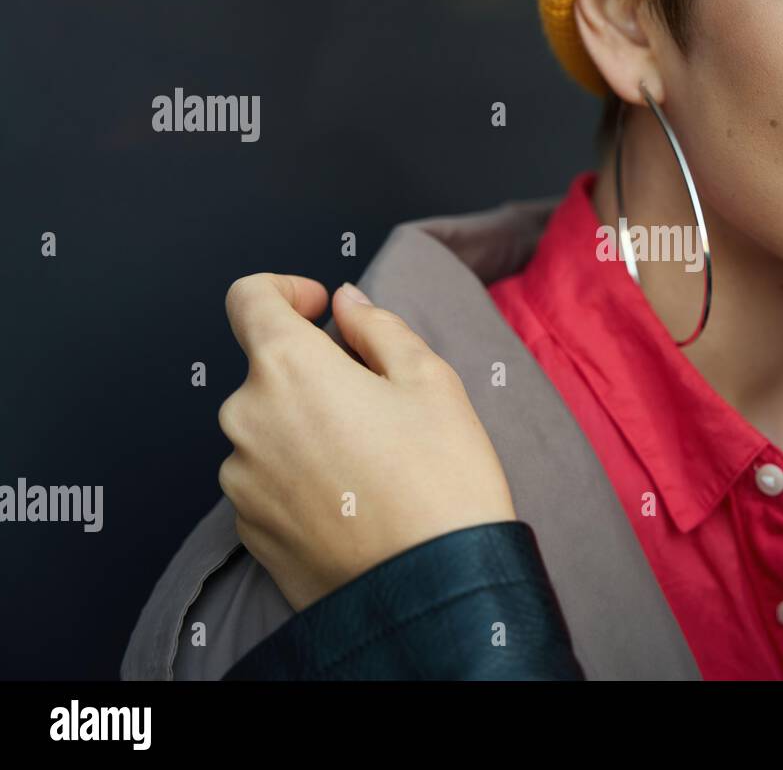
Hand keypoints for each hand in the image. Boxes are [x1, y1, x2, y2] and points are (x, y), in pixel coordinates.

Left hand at [216, 273, 515, 611]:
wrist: (432, 590)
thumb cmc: (441, 480)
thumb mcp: (431, 380)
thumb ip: (378, 327)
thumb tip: (347, 304)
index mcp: (289, 368)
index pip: (249, 298)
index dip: (285, 291)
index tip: (321, 311)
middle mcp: (246, 418)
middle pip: (268, 371)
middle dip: (316, 374)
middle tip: (380, 405)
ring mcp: (241, 479)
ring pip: (269, 428)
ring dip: (308, 428)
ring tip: (373, 463)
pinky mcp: (248, 529)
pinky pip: (268, 480)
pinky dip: (302, 476)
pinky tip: (354, 500)